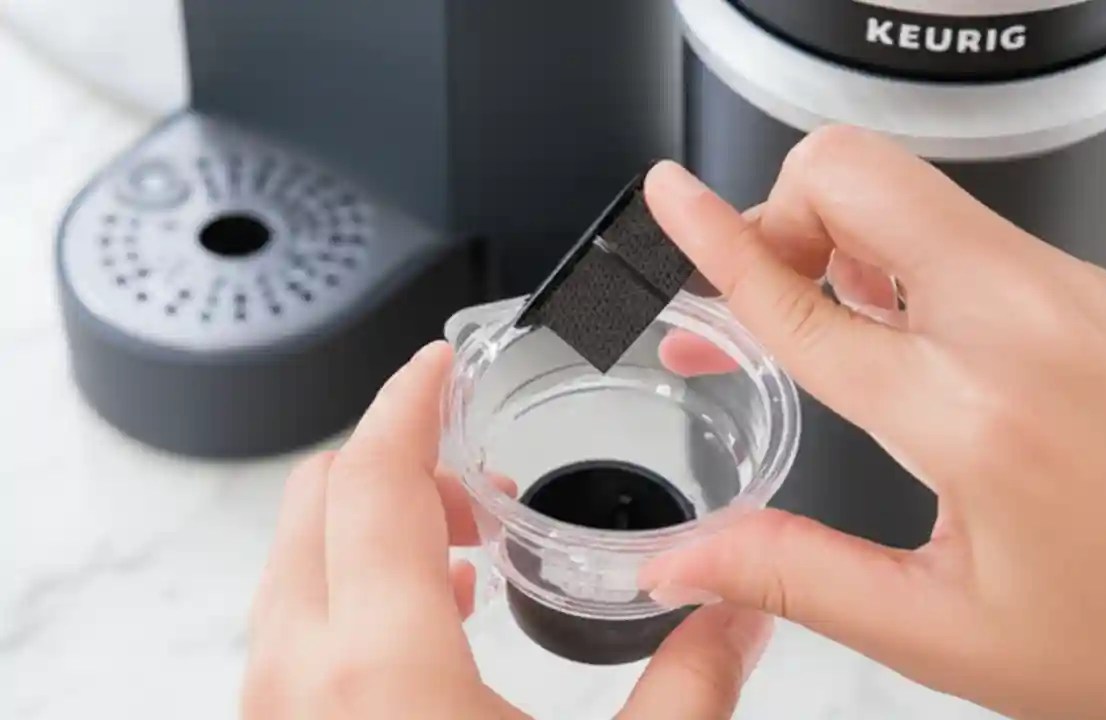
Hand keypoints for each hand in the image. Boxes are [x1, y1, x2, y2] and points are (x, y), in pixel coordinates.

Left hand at [243, 343, 773, 719]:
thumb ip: (691, 689)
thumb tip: (743, 616)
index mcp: (379, 669)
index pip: (366, 477)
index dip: (406, 400)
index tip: (440, 362)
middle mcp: (298, 682)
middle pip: (313, 502)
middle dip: (390, 456)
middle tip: (474, 464)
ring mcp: (273, 717)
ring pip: (295, 565)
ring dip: (372, 526)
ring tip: (466, 540)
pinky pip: (295, 629)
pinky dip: (353, 588)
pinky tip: (433, 624)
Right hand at [639, 127, 1105, 718]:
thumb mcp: (932, 630)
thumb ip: (791, 576)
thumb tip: (683, 562)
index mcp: (975, 415)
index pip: (807, 303)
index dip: (719, 243)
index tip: (670, 198)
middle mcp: (1026, 323)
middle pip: (859, 178)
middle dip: (781, 222)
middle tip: (760, 306)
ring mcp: (1064, 291)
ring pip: (904, 187)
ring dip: (835, 237)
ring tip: (822, 333)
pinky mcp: (1082, 289)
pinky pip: (954, 223)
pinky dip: (891, 254)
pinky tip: (891, 334)